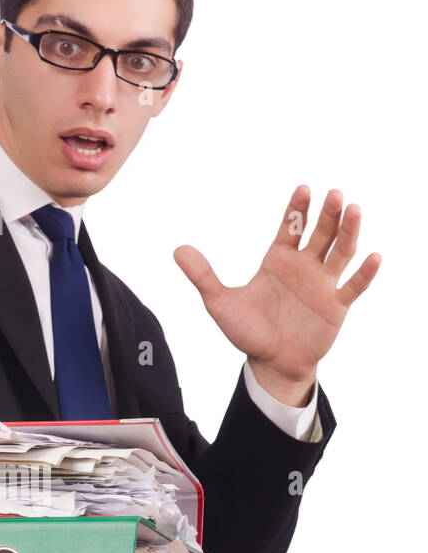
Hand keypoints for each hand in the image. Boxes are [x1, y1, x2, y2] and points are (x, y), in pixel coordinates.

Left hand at [173, 186, 381, 404]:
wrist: (270, 364)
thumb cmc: (248, 331)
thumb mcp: (220, 303)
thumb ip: (203, 276)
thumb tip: (177, 250)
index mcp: (279, 259)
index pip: (291, 226)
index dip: (298, 208)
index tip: (304, 189)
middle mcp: (304, 266)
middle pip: (321, 233)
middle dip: (328, 214)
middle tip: (334, 194)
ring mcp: (323, 284)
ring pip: (341, 252)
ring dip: (348, 231)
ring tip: (353, 210)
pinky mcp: (336, 306)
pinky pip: (354, 286)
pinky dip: (364, 273)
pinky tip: (374, 257)